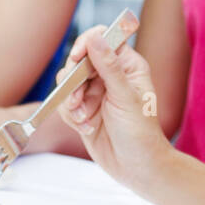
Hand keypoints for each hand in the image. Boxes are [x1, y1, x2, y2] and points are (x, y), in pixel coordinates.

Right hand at [58, 21, 170, 198]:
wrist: (135, 167)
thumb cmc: (140, 132)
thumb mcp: (125, 97)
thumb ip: (108, 66)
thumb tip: (95, 37)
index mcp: (128, 66)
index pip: (103, 39)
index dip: (87, 44)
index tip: (76, 58)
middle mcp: (111, 75)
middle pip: (79, 60)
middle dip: (74, 81)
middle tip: (78, 101)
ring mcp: (96, 92)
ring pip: (68, 82)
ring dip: (71, 101)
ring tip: (83, 118)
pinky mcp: (84, 109)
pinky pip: (65, 102)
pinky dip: (70, 115)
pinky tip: (85, 127)